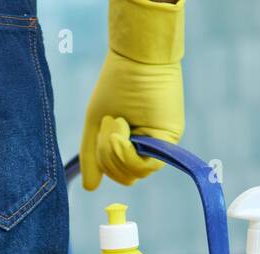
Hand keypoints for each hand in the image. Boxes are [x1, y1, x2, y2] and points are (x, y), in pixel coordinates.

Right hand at [81, 0, 185, 190]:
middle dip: (108, 156)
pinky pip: (146, 166)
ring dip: (116, 151)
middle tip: (110, 125)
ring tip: (117, 123)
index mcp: (131, 143)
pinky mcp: (169, 140)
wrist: (135, 60)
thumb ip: (92, 156)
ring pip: (134, 173)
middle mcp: (147, 146)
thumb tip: (90, 188)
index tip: (102, 131)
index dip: (104, 161)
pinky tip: (123, 132)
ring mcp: (159, 144)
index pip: (117, 171)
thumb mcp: (95, 125)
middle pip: (125, 176)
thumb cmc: (116, 85)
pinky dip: (128, 154)